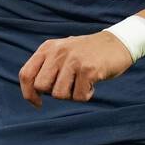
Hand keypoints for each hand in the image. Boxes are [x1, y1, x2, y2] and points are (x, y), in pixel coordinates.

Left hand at [18, 31, 135, 107]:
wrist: (119, 42)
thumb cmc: (89, 52)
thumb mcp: (63, 51)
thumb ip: (48, 66)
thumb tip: (34, 92)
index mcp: (48, 48)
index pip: (26, 74)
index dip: (28, 93)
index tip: (38, 102)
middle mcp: (58, 52)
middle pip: (41, 87)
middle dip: (54, 93)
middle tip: (69, 86)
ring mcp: (73, 60)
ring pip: (59, 94)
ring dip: (71, 95)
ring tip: (82, 84)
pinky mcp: (88, 70)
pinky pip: (78, 96)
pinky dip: (86, 95)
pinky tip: (92, 84)